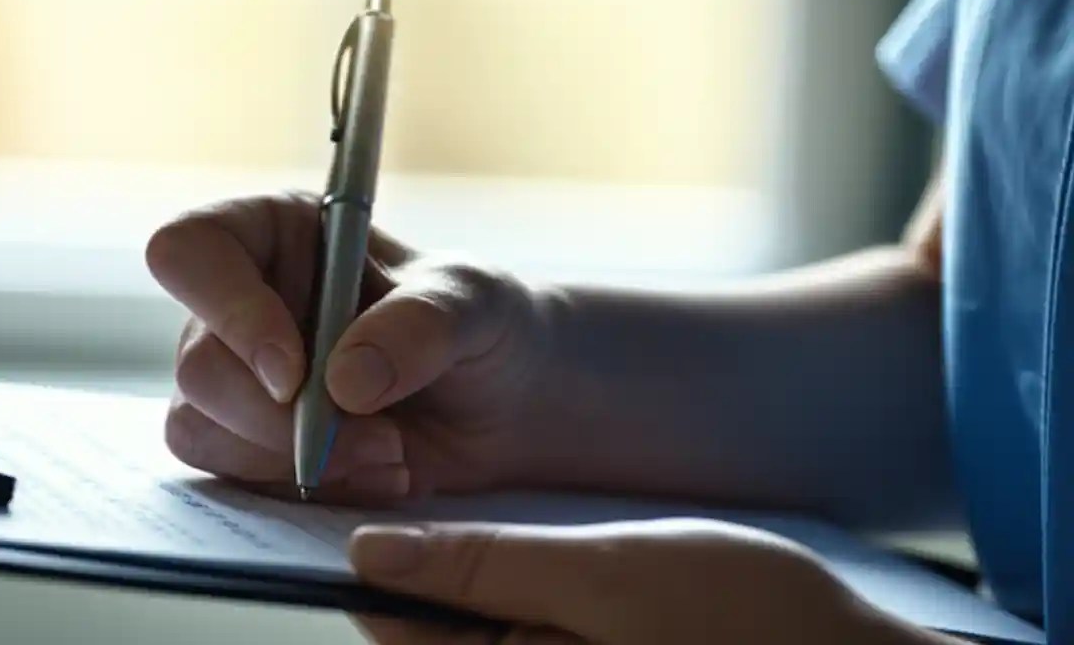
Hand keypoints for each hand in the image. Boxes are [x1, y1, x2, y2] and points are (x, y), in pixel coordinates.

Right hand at [145, 192, 550, 502]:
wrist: (508, 406)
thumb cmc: (485, 325)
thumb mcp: (474, 305)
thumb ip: (419, 325)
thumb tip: (342, 382)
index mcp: (276, 233)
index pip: (190, 251)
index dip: (229, 312)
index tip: (294, 372)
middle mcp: (242, 301)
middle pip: (196, 363)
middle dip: (281, 419)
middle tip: (375, 436)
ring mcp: (238, 376)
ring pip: (200, 428)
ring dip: (295, 460)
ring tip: (391, 455)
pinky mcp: (250, 443)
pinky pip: (233, 477)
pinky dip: (306, 489)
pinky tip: (378, 475)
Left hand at [349, 518, 956, 644]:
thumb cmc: (743, 622)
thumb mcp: (602, 574)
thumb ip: (481, 567)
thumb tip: (368, 553)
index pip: (396, 625)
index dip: (371, 554)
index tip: (361, 483)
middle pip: (430, 628)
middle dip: (425, 558)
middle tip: (431, 475)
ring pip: (475, 623)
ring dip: (474, 567)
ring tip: (499, 509)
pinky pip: (520, 629)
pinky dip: (517, 583)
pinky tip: (541, 544)